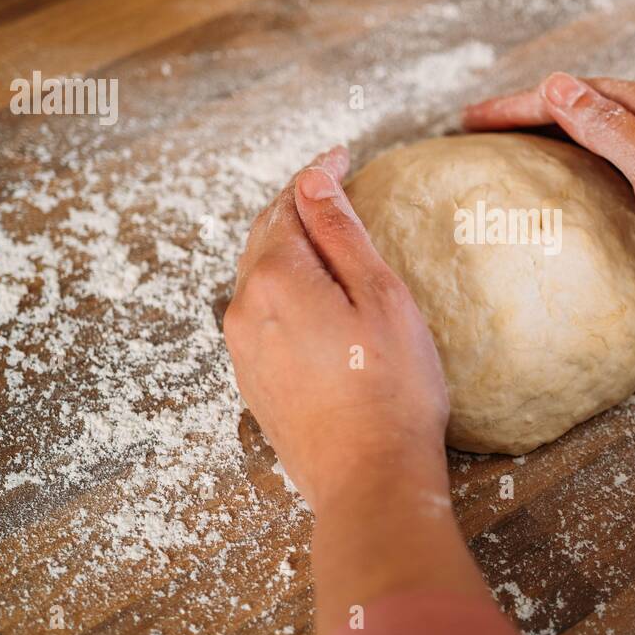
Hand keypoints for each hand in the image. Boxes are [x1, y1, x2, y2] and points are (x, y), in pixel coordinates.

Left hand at [223, 145, 449, 512]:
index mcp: (276, 277)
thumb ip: (341, 232)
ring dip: (287, 246)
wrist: (368, 481)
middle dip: (296, 205)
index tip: (343, 152)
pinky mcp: (253, 380)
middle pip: (265, 235)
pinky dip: (283, 287)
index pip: (290, 202)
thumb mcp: (380, 295)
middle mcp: (245, 307)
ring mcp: (243, 348)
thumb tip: (312, 179)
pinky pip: (260, 313)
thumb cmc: (391, 389)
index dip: (317, 172)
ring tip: (322, 232)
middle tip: (333, 184)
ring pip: (258, 275)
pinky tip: (310, 294)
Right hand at [464, 73, 634, 310]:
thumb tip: (555, 85)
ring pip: (601, 123)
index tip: (468, 119)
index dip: (517, 105)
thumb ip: (607, 127)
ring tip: (510, 141)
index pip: (573, 93)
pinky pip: (619, 147)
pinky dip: (582, 150)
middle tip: (476, 126)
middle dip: (529, 110)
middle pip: (585, 101)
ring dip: (553, 127)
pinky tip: (568, 166)